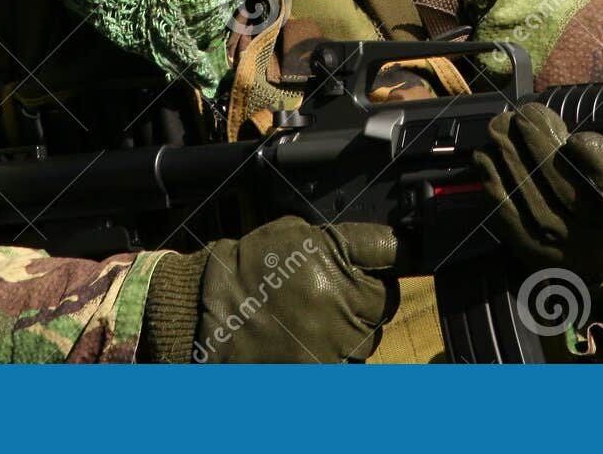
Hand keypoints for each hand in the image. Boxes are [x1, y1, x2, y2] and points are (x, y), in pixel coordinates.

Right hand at [141, 215, 397, 362]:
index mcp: (339, 267)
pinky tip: (314, 343)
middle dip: (367, 300)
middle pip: (383, 305)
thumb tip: (385, 242)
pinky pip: (349, 366)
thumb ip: (345, 241)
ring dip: (354, 331)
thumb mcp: (299, 233)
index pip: (390, 261)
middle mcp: (342, 307)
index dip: (387, 262)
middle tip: (338, 295)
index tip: (385, 264)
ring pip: (368, 340)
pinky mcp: (320, 371)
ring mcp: (333, 345)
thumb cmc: (252, 265)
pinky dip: (338, 357)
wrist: (212, 307)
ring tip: (320, 320)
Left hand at [473, 102, 602, 282]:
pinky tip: (487, 155)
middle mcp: (599, 234)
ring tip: (499, 126)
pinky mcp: (532, 252)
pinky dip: (493, 181)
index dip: (594, 159)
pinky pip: (508, 214)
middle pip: (564, 186)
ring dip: (508, 157)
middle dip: (537, 143)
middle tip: (522, 113)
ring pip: (531, 198)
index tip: (576, 138)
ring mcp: (563, 248)